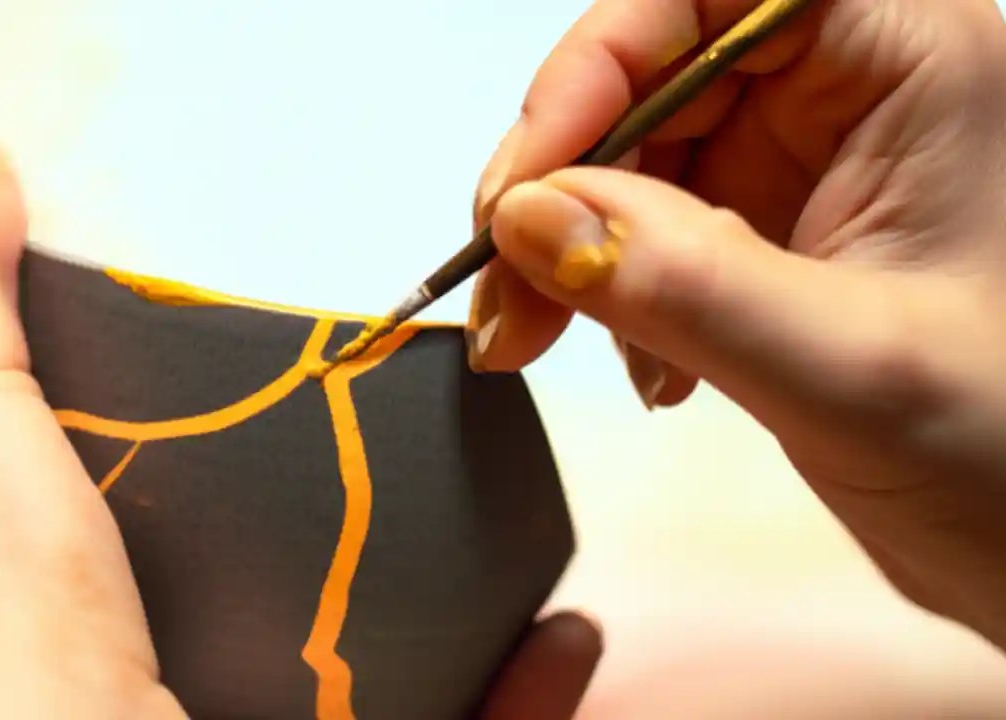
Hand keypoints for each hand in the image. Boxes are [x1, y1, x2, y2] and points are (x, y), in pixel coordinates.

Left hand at [0, 140, 601, 718]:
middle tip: (344, 397)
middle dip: (261, 470)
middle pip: (172, 535)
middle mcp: (56, 660)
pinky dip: (502, 686)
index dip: (44, 380)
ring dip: (412, 576)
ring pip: (316, 634)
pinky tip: (558, 630)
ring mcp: (177, 718)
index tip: (129, 321)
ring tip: (482, 498)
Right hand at [467, 0, 1005, 647]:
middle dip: (560, 180)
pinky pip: (652, 225)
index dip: (602, 59)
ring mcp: (811, 159)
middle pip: (653, 74)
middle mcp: (857, 87)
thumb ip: (684, 284)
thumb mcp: (848, 368)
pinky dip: (608, 287)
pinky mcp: (775, 227)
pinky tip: (638, 364)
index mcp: (915, 60)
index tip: (526, 178)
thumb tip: (527, 217)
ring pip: (637, 153)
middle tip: (503, 294)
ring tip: (533, 339)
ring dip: (568, 246)